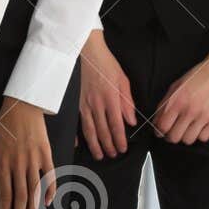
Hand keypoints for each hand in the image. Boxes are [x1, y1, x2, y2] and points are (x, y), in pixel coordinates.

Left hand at [0, 97, 54, 208]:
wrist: (21, 106)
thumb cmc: (2, 126)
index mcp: (3, 163)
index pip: (4, 193)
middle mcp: (19, 164)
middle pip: (20, 196)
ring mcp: (34, 160)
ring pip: (35, 190)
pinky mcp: (46, 154)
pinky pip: (50, 176)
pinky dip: (50, 190)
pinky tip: (48, 202)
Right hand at [78, 29, 135, 159]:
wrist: (88, 53)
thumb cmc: (106, 65)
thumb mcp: (123, 80)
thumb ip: (127, 102)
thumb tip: (131, 121)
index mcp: (111, 99)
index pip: (116, 125)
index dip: (119, 139)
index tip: (122, 149)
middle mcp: (97, 104)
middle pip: (102, 131)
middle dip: (108, 146)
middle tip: (112, 155)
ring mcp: (84, 104)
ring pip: (89, 130)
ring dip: (94, 145)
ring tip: (99, 155)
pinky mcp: (77, 102)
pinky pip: (77, 122)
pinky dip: (77, 135)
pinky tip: (79, 144)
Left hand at [152, 48, 208, 144]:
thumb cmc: (200, 75)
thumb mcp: (177, 85)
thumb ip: (166, 103)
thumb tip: (157, 121)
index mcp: (177, 100)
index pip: (162, 126)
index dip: (159, 131)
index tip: (161, 132)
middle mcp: (189, 109)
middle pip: (174, 137)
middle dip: (172, 136)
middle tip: (174, 131)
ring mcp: (204, 115)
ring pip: (188, 140)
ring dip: (186, 136)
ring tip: (188, 129)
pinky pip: (204, 138)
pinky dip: (200, 134)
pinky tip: (200, 127)